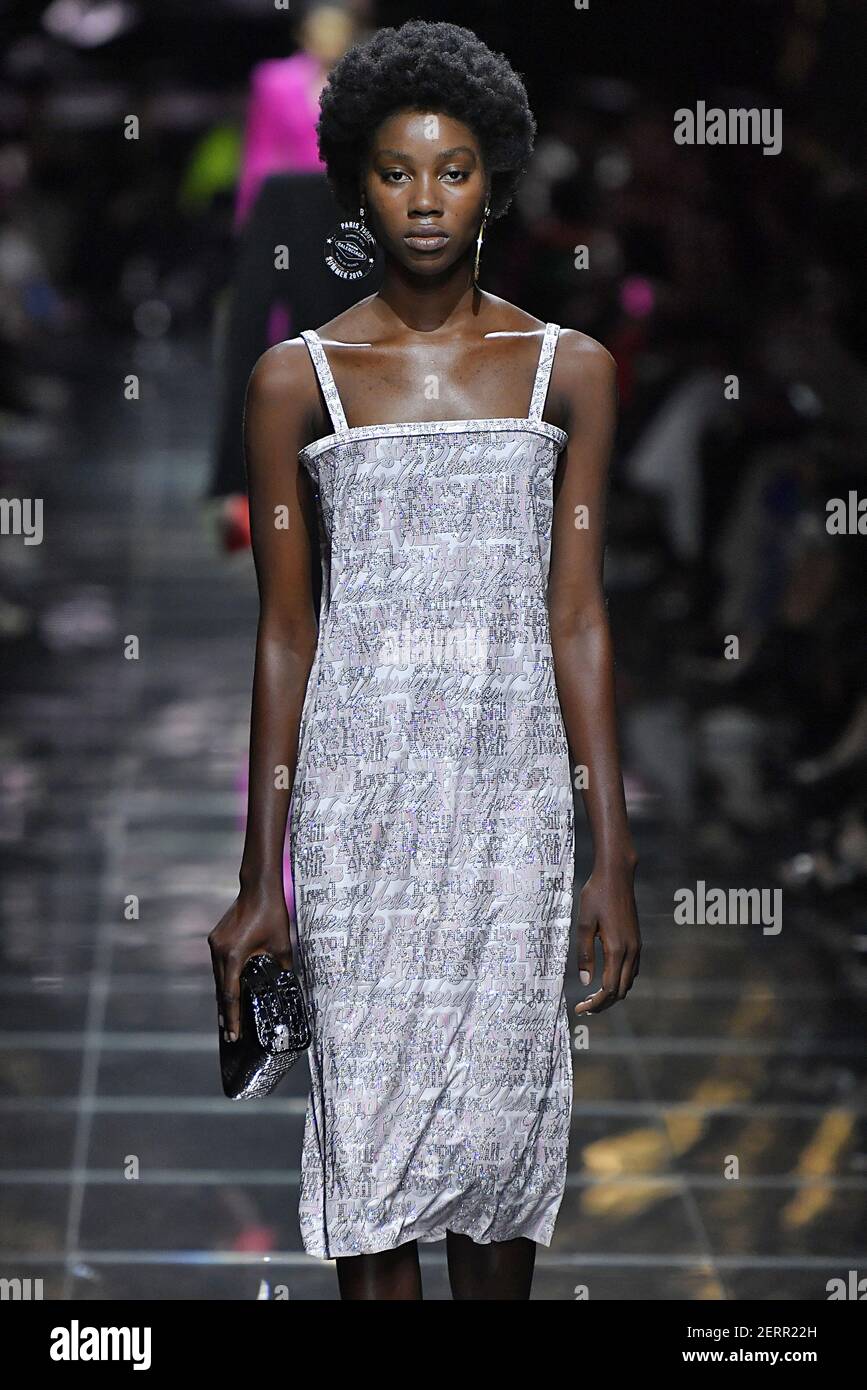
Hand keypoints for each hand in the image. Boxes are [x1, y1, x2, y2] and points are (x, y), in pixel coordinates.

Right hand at [208, 884, 292, 1042]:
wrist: (258, 887)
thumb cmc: (272, 914)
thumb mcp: (282, 945)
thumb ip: (282, 969)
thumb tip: (285, 986)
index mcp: (234, 956)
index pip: (231, 995)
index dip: (232, 1017)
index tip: (233, 1035)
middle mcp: (219, 952)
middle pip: (221, 989)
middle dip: (226, 1013)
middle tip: (231, 1034)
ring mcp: (215, 944)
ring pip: (218, 977)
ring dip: (224, 996)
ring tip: (229, 1017)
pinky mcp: (216, 938)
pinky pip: (219, 965)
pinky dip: (224, 979)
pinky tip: (230, 989)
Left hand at [574, 859, 640, 1015]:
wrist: (617, 876)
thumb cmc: (596, 896)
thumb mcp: (584, 924)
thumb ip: (584, 954)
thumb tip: (586, 982)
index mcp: (617, 949)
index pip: (609, 989)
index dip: (596, 1004)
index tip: (579, 1009)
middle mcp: (631, 951)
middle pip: (621, 990)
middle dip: (604, 1003)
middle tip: (584, 1006)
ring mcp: (636, 946)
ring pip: (628, 981)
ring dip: (613, 993)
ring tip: (593, 996)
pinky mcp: (637, 940)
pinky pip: (632, 970)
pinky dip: (620, 980)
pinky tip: (606, 977)